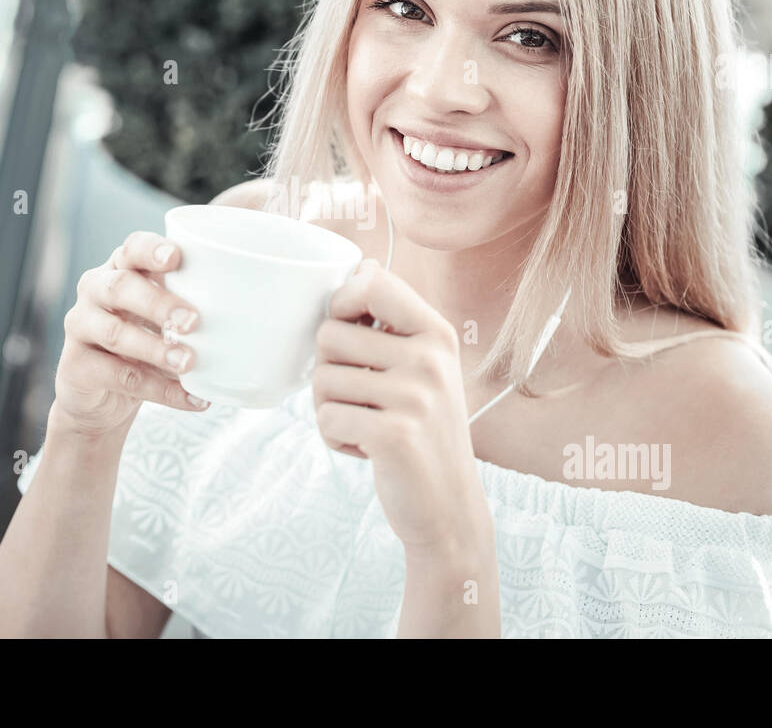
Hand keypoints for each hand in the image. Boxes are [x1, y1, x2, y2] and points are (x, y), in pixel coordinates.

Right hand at [52, 231, 208, 438]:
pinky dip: (160, 390)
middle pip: (121, 286)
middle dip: (158, 302)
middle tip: (194, 321)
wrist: (101, 399)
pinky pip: (119, 376)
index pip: (132, 248)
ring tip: (190, 363)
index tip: (178, 258)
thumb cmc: (145, 344)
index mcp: (120, 269)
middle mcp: (95, 290)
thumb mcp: (164, 320)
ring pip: (116, 333)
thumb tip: (262, 308)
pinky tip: (192, 397)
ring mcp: (80, 327)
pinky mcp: (76, 366)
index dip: (152, 249)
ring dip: (157, 349)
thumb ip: (193, 306)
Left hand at [311, 259, 492, 556]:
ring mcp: (414, 396)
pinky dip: (335, 439)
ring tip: (366, 425)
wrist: (450, 507)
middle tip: (360, 399)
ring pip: (321, 380)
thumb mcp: (423, 367)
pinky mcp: (394, 435)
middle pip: (329, 335)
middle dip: (328, 371)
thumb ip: (393, 320)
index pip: (371, 282)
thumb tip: (363, 264)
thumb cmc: (423, 430)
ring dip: (330, 408)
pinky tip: (366, 449)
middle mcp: (429, 358)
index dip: (341, 303)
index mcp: (435, 332)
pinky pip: (327, 419)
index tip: (350, 334)